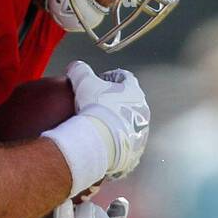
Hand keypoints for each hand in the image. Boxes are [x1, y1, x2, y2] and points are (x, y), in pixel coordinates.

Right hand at [65, 60, 149, 178]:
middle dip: (116, 101)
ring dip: (118, 122)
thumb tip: (75, 67)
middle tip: (99, 104)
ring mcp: (140, 132)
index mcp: (134, 91)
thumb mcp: (84, 83)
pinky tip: (105, 143)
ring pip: (130, 123)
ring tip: (101, 126)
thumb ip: (80, 71)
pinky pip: (126, 144)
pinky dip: (117, 142)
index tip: (101, 80)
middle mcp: (142, 111)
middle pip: (130, 101)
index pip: (126, 78)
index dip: (112, 77)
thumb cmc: (96, 109)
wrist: (100, 141)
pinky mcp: (135, 150)